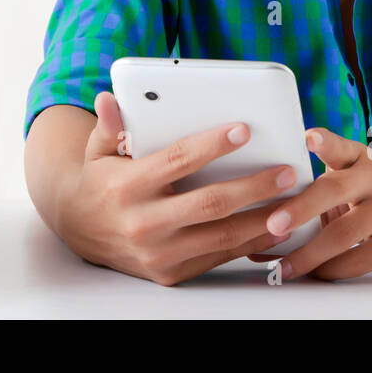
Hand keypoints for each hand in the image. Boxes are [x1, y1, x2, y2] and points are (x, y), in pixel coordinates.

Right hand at [55, 91, 299, 285]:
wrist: (80, 231)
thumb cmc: (100, 182)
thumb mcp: (98, 150)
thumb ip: (110, 125)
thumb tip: (108, 98)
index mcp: (127, 186)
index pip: (177, 161)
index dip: (213, 145)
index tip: (244, 130)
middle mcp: (143, 223)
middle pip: (210, 203)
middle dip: (253, 187)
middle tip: (286, 172)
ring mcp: (158, 253)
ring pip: (221, 236)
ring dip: (261, 219)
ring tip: (291, 202)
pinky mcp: (169, 273)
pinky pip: (218, 257)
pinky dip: (250, 244)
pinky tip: (272, 228)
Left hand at [249, 128, 371, 280]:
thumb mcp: (354, 178)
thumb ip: (318, 185)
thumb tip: (260, 215)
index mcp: (361, 158)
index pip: (341, 146)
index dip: (326, 142)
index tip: (309, 139)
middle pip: (336, 190)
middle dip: (301, 208)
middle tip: (273, 224)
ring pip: (345, 232)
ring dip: (310, 253)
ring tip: (284, 265)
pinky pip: (361, 258)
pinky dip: (333, 268)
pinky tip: (315, 273)